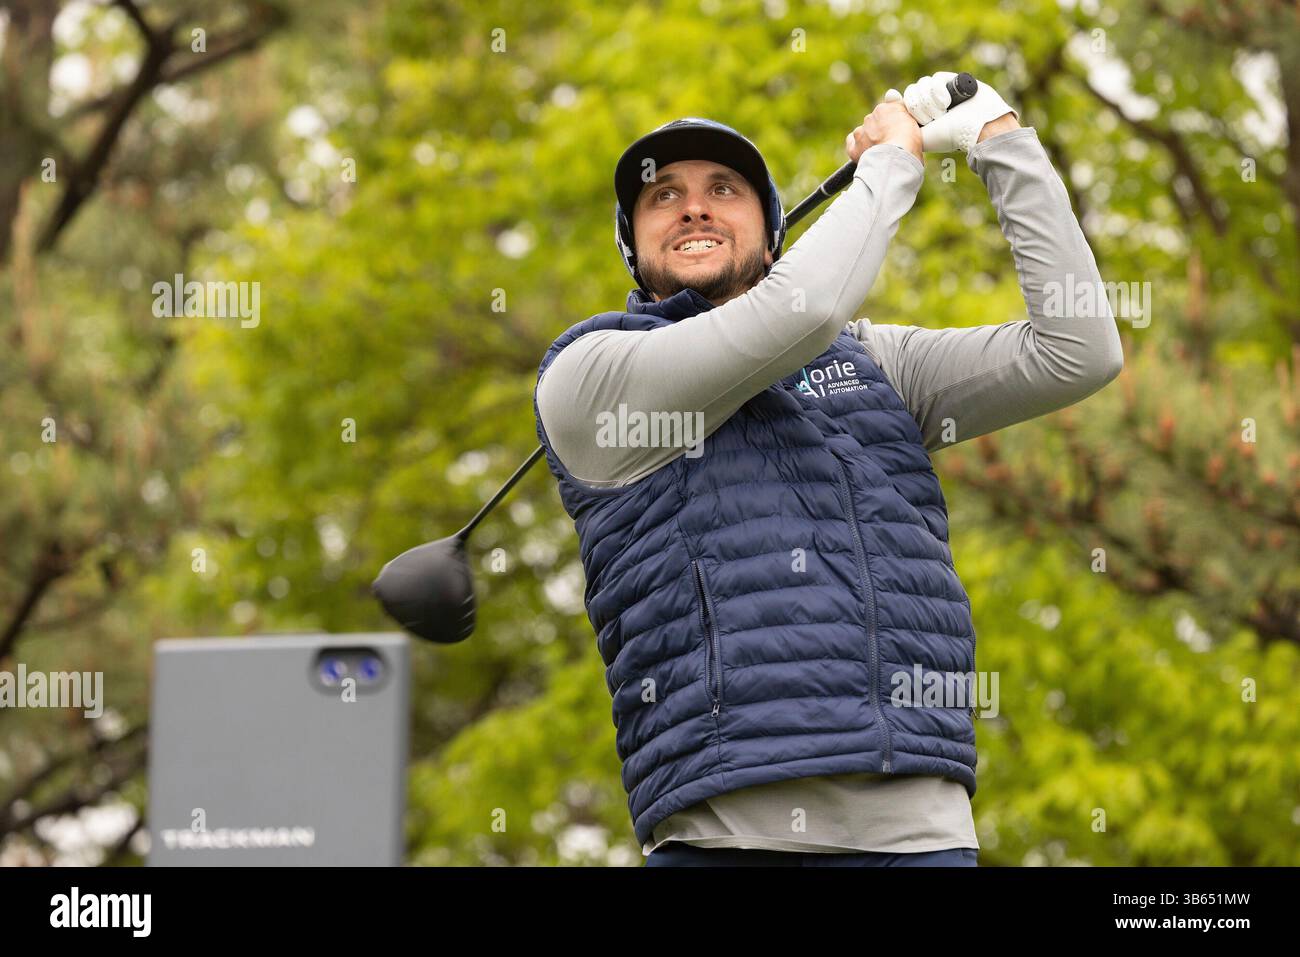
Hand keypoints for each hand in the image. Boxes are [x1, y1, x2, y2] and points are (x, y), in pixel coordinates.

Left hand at [845, 98, 922, 165]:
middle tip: (891, 142)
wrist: (897, 159)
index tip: (898, 130)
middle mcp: (870, 117)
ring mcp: (860, 132)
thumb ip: (902, 110)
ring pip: (863, 132)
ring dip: (869, 139)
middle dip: (881, 131)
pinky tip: (866, 152)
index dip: (893, 122)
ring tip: (881, 151)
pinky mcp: (853, 148)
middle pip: (875, 122)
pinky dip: (856, 147)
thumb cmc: (910, 142)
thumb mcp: (914, 120)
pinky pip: (851, 143)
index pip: (888, 111)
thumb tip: (893, 100)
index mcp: (885, 108)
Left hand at [901, 72, 1019, 155]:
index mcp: (922, 113)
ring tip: (943, 113)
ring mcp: (941, 90)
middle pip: (912, 92)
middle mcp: (930, 101)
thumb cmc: (948, 136)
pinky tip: (948, 102)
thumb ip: (902, 119)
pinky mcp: (952, 80)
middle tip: (932, 120)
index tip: (920, 121)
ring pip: (922, 85)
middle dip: (920, 107)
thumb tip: (889, 94)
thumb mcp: (920, 134)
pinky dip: (939, 92)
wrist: (976, 128)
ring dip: (931, 102)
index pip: (906, 101)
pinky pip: (934, 79)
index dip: (910, 108)